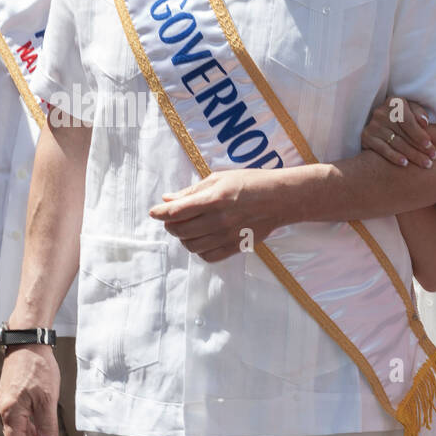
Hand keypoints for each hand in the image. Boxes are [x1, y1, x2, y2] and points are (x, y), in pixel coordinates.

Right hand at [0, 345, 61, 435]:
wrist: (27, 345)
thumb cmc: (38, 369)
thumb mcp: (48, 398)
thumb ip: (47, 424)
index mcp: (10, 413)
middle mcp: (4, 412)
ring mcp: (7, 407)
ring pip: (20, 434)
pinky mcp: (13, 401)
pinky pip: (22, 423)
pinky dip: (32, 434)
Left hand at [149, 170, 278, 261]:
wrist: (281, 199)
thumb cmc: (251, 183)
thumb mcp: (220, 178)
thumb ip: (193, 191)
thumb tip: (168, 199)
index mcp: (215, 199)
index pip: (177, 211)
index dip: (160, 213)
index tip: (154, 212)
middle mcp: (220, 220)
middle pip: (181, 230)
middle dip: (171, 225)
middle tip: (173, 219)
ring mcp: (228, 236)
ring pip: (192, 246)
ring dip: (184, 238)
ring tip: (188, 229)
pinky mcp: (237, 246)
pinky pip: (209, 256)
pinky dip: (200, 250)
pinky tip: (202, 240)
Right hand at [360, 98, 434, 168]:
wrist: (380, 124)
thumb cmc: (403, 117)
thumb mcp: (411, 110)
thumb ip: (419, 113)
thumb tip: (424, 123)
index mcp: (394, 102)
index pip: (408, 120)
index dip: (419, 134)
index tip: (429, 145)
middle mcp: (381, 112)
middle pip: (403, 134)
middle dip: (419, 148)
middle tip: (431, 160)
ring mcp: (373, 125)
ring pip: (396, 143)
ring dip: (412, 155)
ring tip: (425, 164)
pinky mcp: (366, 137)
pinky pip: (382, 149)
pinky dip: (394, 157)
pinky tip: (405, 163)